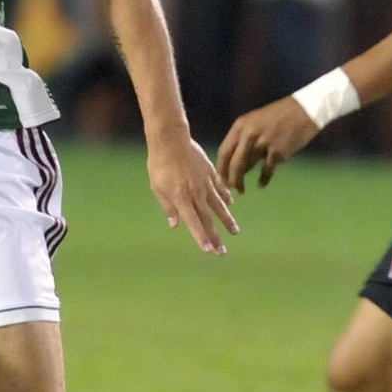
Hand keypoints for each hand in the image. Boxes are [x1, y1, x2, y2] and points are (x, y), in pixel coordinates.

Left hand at [148, 133, 238, 254]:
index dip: (201, 238)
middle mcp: (197, 193)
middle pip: (208, 219)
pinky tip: (231, 204)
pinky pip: (220, 187)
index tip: (208, 251)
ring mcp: (205, 182)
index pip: (194, 223)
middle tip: (222, 252)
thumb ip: (168, 206)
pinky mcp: (210, 172)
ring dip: (227, 220)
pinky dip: (226, 196)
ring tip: (235, 231)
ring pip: (219, 205)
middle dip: (215, 237)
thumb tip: (175, 225)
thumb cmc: (159, 164)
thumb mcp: (157, 187)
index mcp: (182, 198)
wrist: (170, 139)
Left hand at [217, 96, 319, 192]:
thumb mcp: (256, 122)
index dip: (221, 167)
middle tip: (230, 188)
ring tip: (241, 190)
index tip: (220, 179)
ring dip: (241, 181)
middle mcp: (248, 133)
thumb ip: (244, 140)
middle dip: (229, 178)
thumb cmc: (279, 117)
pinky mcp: (277, 151)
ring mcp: (263, 143)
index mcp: (241, 125)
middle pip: (232, 162)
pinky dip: (263, 180)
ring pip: (246, 167)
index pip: (224, 150)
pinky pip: (266, 171)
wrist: (305, 111)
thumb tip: (235, 164)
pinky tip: (261, 185)